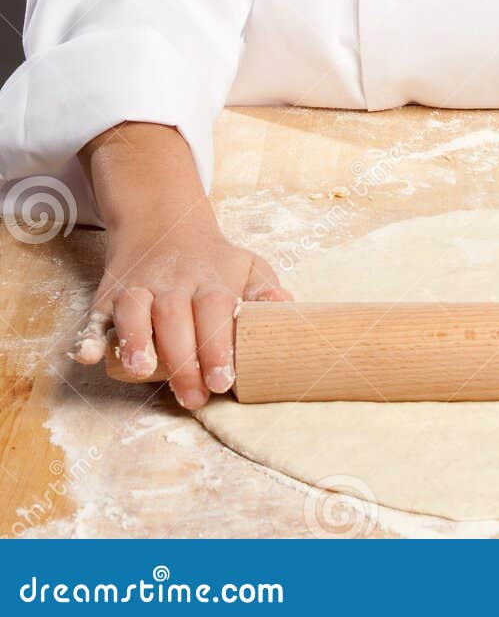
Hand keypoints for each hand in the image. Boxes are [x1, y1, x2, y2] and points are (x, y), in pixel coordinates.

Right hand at [67, 200, 292, 408]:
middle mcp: (172, 281)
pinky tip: (90, 355)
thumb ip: (265, 291)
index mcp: (211, 278)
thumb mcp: (245, 266)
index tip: (225, 380)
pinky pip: (96, 314)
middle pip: (175, 315)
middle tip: (194, 396)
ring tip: (144, 371)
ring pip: (134, 309)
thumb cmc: (213, 260)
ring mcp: (139, 286)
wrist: (164, 221)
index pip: (216, 308)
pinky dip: (90, 335)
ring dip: (136, 340)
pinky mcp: (110, 295)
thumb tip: (289, 311)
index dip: (219, 344)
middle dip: (183, 358)